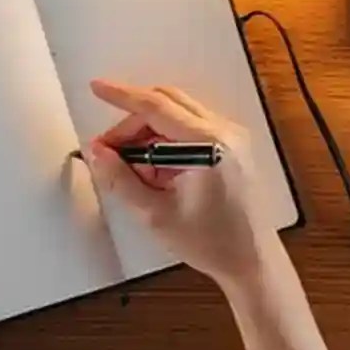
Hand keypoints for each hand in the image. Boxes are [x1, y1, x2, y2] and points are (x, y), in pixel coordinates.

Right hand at [82, 79, 273, 286]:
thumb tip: (98, 153)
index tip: (98, 88)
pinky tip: (156, 170)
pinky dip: (167, 140)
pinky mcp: (232, 146)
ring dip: (149, 132)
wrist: (251, 261)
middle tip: (108, 149)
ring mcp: (232, 138)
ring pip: (178, 115)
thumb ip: (120, 180)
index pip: (156, 107)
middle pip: (166, 105)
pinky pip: (192, 128)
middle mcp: (225, 133)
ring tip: (133, 167)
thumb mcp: (156, 215)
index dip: (122, 96)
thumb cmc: (213, 243)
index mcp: (210, 146)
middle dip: (132, 122)